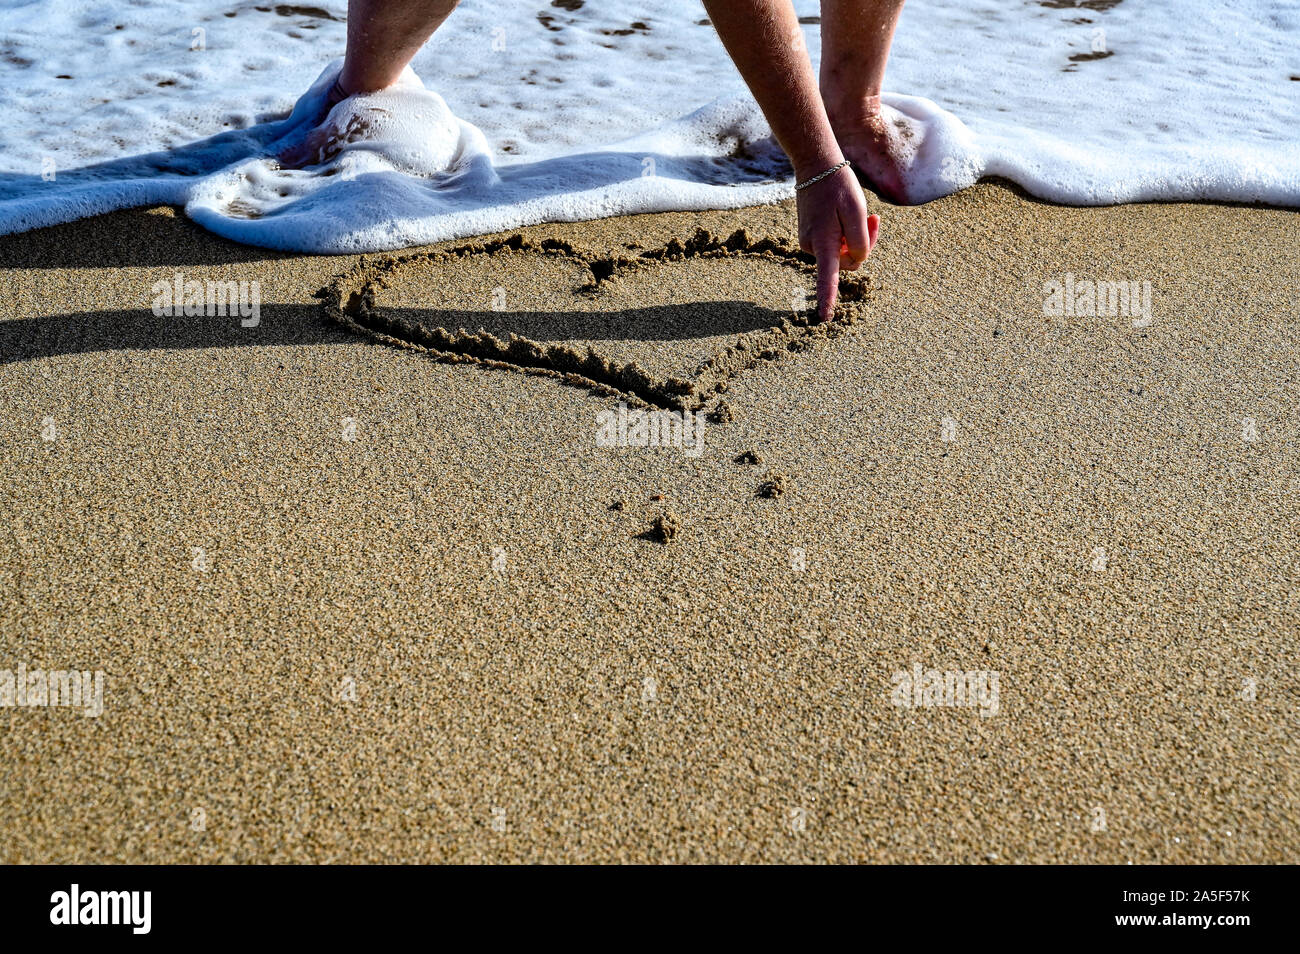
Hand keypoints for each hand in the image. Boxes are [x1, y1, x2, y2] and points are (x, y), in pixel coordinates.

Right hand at [796, 165, 879, 320]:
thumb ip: (860, 240)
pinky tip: (850, 214)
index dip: (828, 298)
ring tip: (864, 213)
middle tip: (874, 218)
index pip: (828, 277)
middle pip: (849, 260)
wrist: (815, 166)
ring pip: (845, 251)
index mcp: (824, 242)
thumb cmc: (838, 186)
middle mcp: (813, 247)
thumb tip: (857, 259)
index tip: (825, 318)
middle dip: (865, 244)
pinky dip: (848, 232)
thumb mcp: (856, 209)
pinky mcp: (813, 237)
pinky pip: (838, 243)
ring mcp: (811, 243)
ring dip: (858, 236)